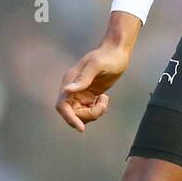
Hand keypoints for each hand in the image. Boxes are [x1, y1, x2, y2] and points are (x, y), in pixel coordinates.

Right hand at [55, 13, 141, 130]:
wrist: (118, 52)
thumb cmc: (108, 57)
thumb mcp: (97, 66)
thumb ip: (83, 79)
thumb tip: (67, 91)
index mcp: (70, 81)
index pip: (62, 105)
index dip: (69, 118)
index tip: (81, 128)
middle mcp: (72, 88)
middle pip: (73, 113)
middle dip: (88, 115)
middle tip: (102, 106)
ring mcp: (80, 93)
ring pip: (81, 114)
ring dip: (93, 113)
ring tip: (104, 101)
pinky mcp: (89, 95)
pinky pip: (89, 110)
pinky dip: (97, 110)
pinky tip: (104, 99)